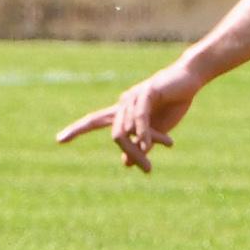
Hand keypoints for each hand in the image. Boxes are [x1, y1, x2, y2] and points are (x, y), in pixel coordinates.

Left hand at [56, 63, 202, 173]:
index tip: (59, 140)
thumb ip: (142, 146)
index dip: (76, 129)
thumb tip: (125, 163)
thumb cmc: (173, 103)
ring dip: (138, 150)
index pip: (94, 121)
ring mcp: (133, 97)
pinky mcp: (146, 93)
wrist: (189, 80)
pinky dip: (143, 133)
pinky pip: (140, 118)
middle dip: (129, 154)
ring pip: (125, 130)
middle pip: (115, 134)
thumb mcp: (157, 131)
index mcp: (123, 112)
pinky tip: (148, 145)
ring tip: (149, 166)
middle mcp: (123, 104)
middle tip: (147, 170)